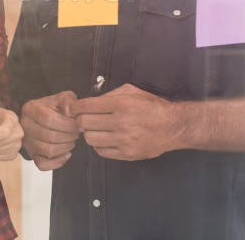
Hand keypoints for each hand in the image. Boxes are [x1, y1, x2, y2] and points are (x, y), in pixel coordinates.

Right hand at [20, 91, 78, 170]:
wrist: (40, 117)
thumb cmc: (53, 107)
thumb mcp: (61, 97)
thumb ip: (68, 101)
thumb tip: (69, 112)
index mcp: (30, 109)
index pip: (48, 119)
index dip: (66, 124)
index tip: (77, 124)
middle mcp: (25, 126)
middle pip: (49, 136)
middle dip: (69, 136)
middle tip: (77, 133)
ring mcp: (27, 142)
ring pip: (48, 150)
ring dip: (66, 147)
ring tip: (72, 140)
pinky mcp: (31, 155)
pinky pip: (43, 164)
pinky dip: (57, 162)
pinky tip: (66, 154)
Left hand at [69, 83, 183, 160]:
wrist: (173, 127)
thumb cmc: (152, 106)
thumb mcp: (132, 92)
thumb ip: (109, 95)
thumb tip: (88, 102)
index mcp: (121, 104)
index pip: (86, 106)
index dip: (74, 107)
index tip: (71, 109)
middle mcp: (121, 122)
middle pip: (84, 123)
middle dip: (81, 120)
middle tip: (85, 118)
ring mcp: (124, 140)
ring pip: (90, 139)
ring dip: (89, 133)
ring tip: (96, 129)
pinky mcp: (127, 153)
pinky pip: (101, 151)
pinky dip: (98, 145)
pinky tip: (105, 138)